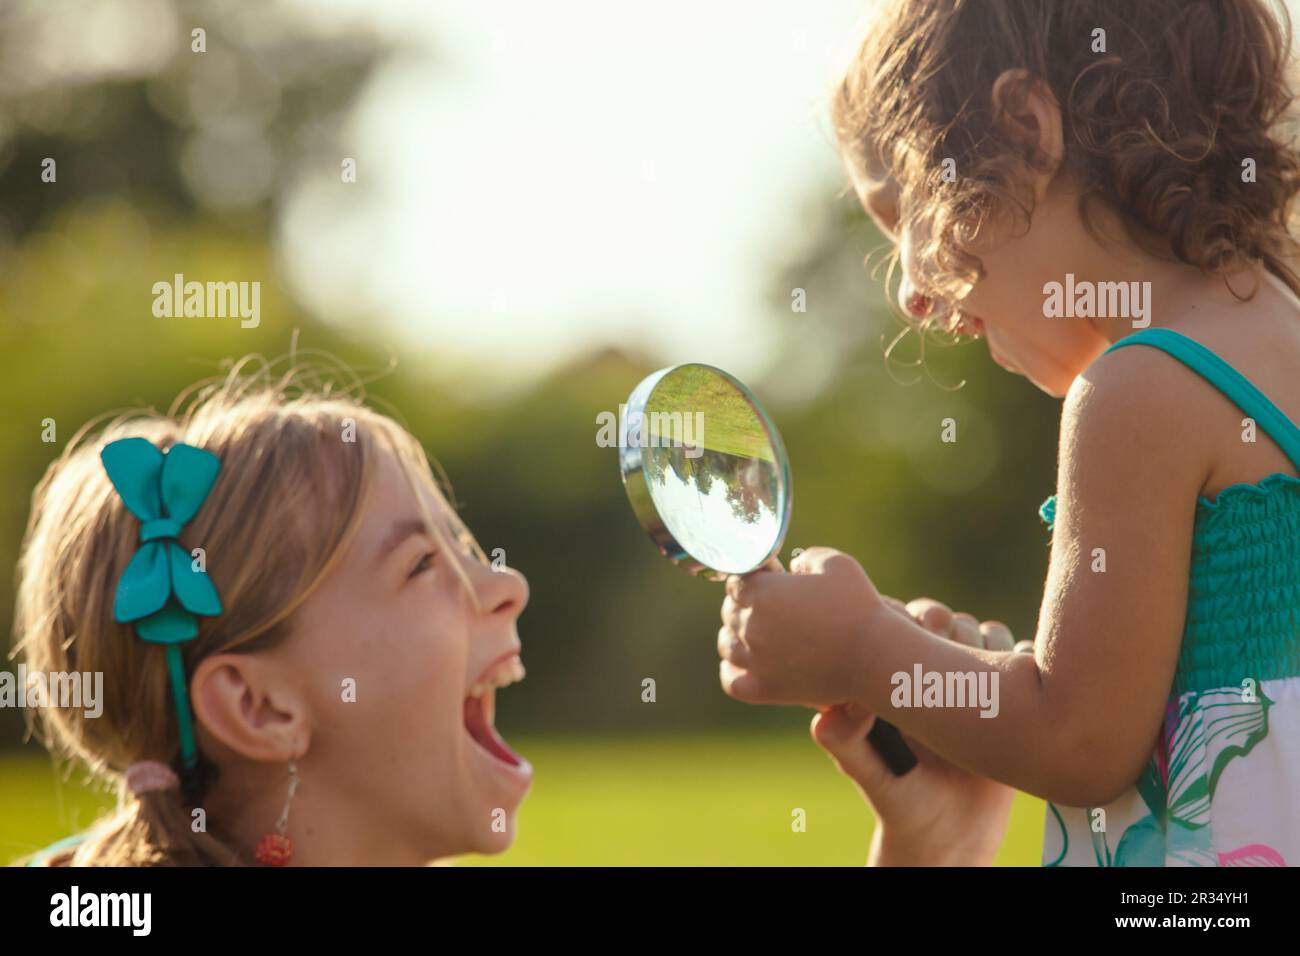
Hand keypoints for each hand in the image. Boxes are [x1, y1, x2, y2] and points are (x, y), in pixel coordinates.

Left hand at [717, 547, 883, 707]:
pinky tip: (746, 665)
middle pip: (730, 611)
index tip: (772, 582)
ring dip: (737, 635)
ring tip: (757, 634)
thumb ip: (807, 557)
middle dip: (746, 605)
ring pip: (727, 644)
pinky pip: (730, 680)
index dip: (753, 579)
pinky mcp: (764, 689)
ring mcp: (755, 660)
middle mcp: (751, 626)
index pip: (735, 582)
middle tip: (773, 608)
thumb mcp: (835, 563)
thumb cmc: (858, 606)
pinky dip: (732, 672)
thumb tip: (793, 567)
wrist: (873, 655)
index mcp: (761, 593)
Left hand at [813, 596, 1021, 865]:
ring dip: (981, 644)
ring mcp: (963, 677)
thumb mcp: (871, 778)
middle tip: (947, 664)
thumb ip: (846, 747)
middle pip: (937, 615)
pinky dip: (1017, 657)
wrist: (955, 836)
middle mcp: (924, 670)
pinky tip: (1008, 692)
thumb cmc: (903, 804)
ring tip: (978, 684)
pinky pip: (1015, 651)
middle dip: (944, 627)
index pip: (889, 621)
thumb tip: (831, 713)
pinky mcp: (1003, 692)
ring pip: (976, 628)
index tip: (908, 648)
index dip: (898, 622)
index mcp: (886, 677)